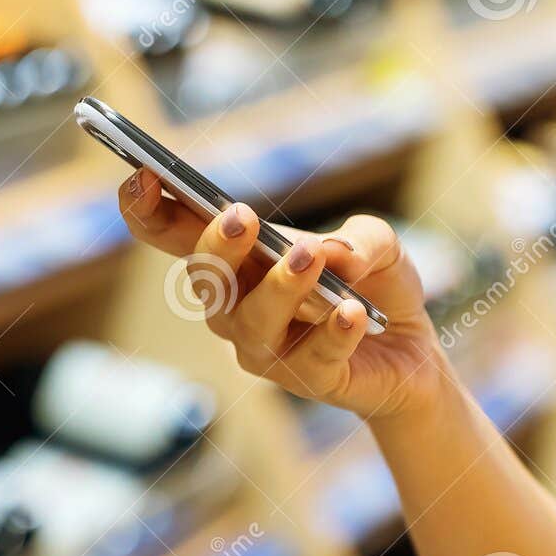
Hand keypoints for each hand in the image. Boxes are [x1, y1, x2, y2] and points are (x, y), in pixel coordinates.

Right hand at [118, 169, 452, 419]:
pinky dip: (332, 333)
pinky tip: (352, 313)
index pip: (173, 233)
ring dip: (278, 288)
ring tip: (310, 257)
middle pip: (207, 279)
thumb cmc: (372, 286)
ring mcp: (266, 349)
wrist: (412, 351)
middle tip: (241, 215)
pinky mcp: (310, 380)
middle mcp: (235, 307)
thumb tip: (339, 255)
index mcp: (235, 260)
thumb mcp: (378, 243)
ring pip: (251, 323)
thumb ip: (363, 237)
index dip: (146, 209)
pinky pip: (313, 359)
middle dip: (218, 247)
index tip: (143, 175)